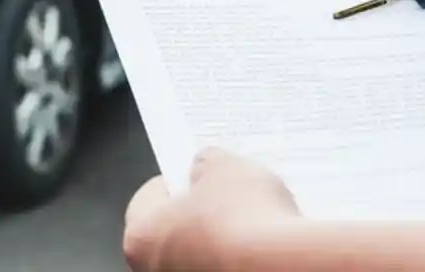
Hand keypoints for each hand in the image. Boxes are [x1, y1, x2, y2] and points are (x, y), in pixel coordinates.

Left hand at [123, 148, 300, 271]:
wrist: (283, 266)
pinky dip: (239, 258)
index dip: (175, 180)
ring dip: (219, 238)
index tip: (192, 172)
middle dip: (197, 210)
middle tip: (222, 192)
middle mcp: (157, 271)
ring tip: (250, 215)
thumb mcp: (224, 167)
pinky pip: (228, 267)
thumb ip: (207, 162)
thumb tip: (205, 166)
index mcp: (140, 238)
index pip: (147, 199)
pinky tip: (263, 241)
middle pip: (173, 230)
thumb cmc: (243, 224)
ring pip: (200, 254)